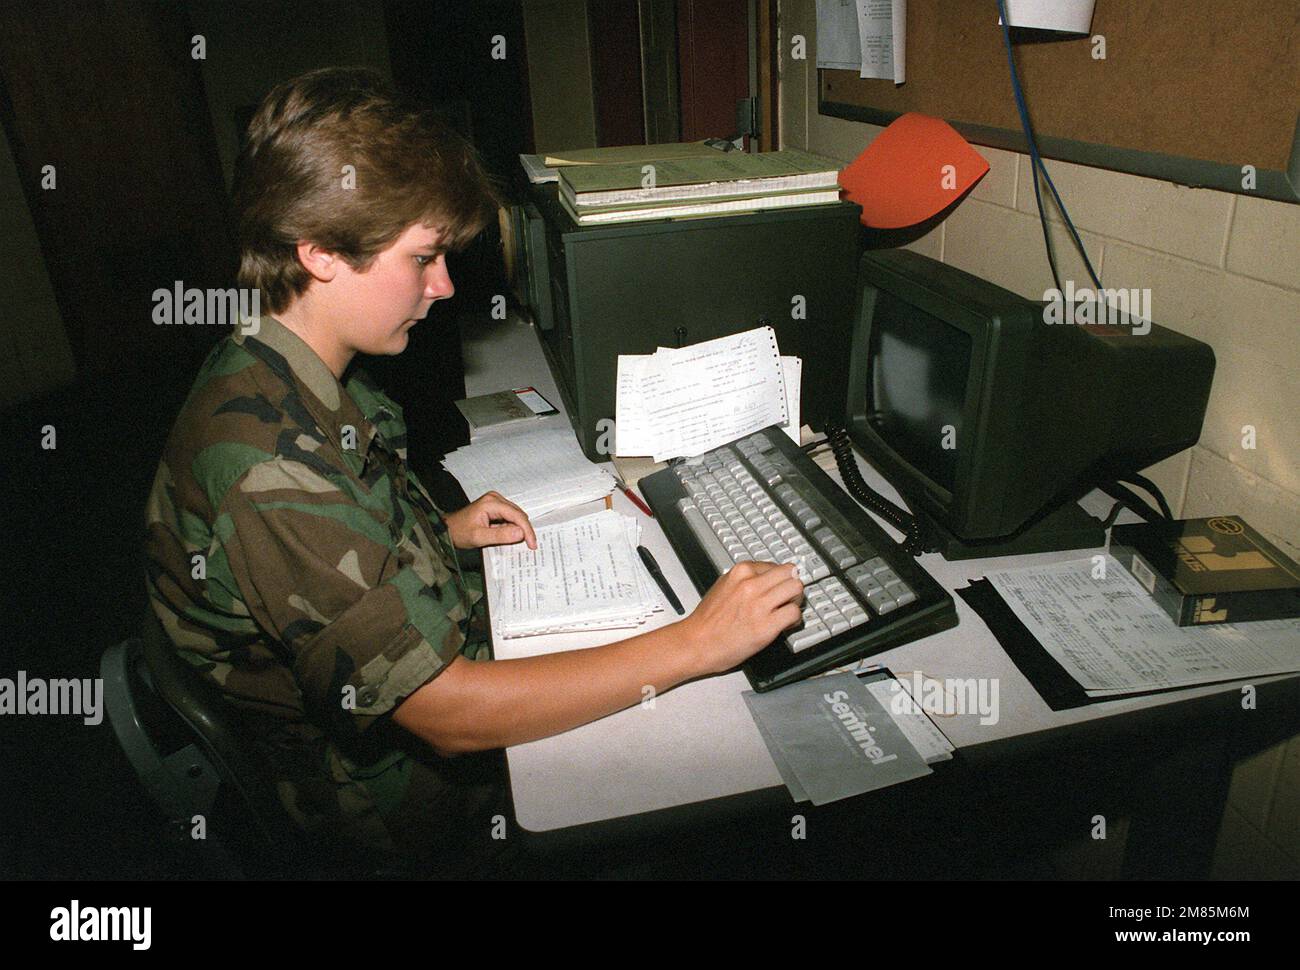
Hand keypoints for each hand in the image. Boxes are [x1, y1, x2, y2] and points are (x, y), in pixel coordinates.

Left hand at [444, 491, 537, 550]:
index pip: (516, 515)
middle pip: (518, 514)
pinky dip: (512, 527)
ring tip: (517, 542)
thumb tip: (521, 533)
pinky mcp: (495, 506)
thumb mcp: (479, 537)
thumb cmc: (459, 532)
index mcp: (491, 503)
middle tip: (529, 546)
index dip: (527, 530)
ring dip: (518, 529)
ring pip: (515, 516)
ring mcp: (495, 501)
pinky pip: (509, 517)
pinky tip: (509, 536)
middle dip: (524, 530)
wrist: (447, 529)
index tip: (532, 544)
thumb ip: (500, 535)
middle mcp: (495, 498)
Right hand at [679, 560, 803, 675]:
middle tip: (789, 597)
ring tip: (787, 609)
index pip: (776, 565)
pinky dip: (794, 619)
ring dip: (796, 600)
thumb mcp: (723, 585)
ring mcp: (759, 604)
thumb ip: (745, 579)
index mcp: (741, 572)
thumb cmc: (708, 620)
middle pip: (790, 573)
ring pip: (796, 589)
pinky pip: (794, 613)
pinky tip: (785, 624)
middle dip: (792, 586)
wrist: (697, 643)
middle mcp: (751, 584)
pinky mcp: (767, 625)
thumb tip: (767, 577)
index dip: (780, 579)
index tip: (780, 587)